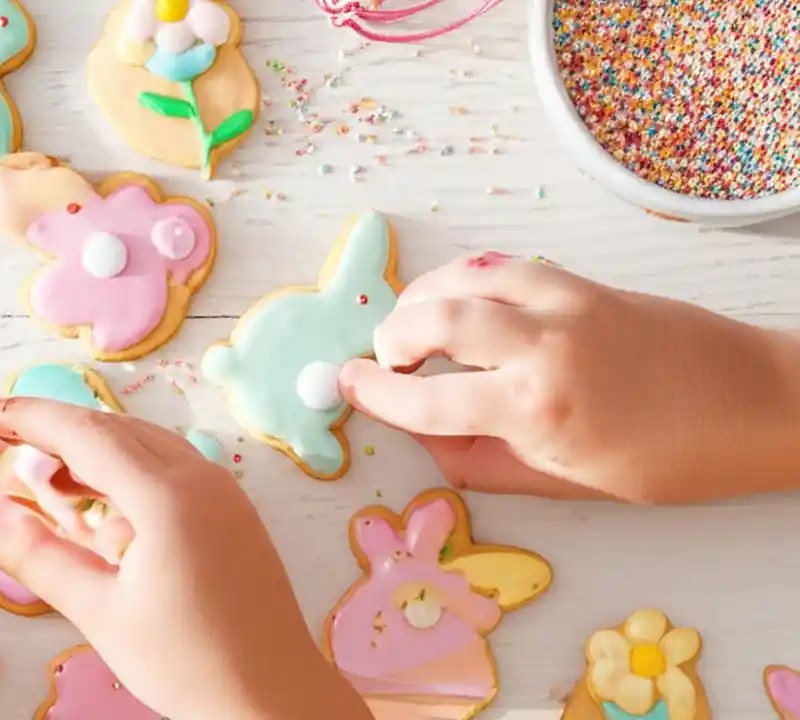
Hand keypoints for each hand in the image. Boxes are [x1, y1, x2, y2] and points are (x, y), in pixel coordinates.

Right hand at [0, 397, 369, 719]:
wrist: (277, 698)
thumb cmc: (189, 663)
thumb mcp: (101, 613)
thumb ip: (38, 558)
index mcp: (167, 496)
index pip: (82, 434)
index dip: (26, 416)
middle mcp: (200, 477)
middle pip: (113, 429)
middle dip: (54, 429)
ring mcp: (223, 491)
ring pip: (143, 445)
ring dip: (90, 451)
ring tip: (43, 480)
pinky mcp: (232, 511)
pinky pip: (169, 467)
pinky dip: (124, 472)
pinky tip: (99, 505)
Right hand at [340, 252, 799, 503]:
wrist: (758, 402)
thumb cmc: (673, 458)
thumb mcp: (573, 483)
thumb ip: (490, 465)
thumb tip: (431, 445)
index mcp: (536, 409)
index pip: (425, 397)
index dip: (375, 393)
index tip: (347, 386)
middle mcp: (541, 347)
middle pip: (433, 319)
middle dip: (392, 337)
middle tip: (385, 358)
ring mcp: (563, 303)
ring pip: (464, 277)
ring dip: (422, 295)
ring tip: (412, 323)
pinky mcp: (582, 281)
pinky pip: (504, 266)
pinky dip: (467, 277)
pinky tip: (461, 298)